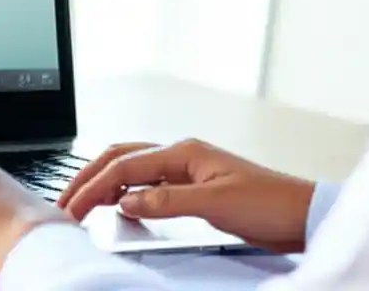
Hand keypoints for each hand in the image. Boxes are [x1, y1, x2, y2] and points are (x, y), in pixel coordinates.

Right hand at [58, 139, 315, 252]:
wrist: (302, 215)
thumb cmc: (270, 204)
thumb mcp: (215, 203)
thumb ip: (167, 201)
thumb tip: (127, 202)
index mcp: (184, 152)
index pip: (125, 166)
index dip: (94, 186)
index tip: (73, 208)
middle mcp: (183, 156)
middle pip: (122, 158)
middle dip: (90, 177)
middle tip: (66, 201)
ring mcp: (188, 171)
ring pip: (133, 170)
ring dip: (105, 184)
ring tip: (83, 203)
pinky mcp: (194, 190)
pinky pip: (149, 186)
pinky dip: (126, 194)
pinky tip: (119, 207)